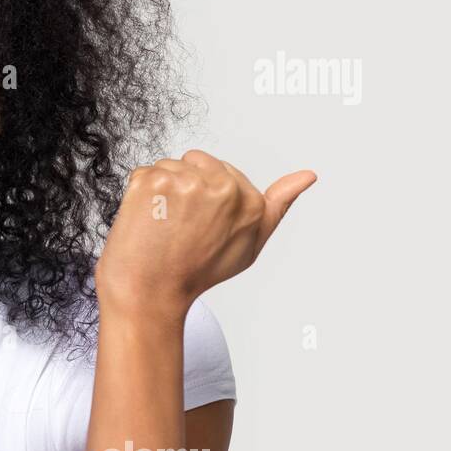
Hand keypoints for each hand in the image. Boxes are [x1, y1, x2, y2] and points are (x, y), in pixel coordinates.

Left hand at [95, 149, 315, 317]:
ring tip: (164, 223)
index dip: (205, 195)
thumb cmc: (198, 270)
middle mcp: (222, 189)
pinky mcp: (155, 182)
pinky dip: (141, 193)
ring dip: (163, 189)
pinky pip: (145, 172)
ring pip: (170, 166)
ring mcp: (186, 182)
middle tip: (181, 224)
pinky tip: (147, 218)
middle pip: (197, 161)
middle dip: (186, 185)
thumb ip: (279, 205)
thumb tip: (308, 175)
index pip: (222, 169)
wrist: (151, 290)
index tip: (199, 222)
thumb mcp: (251, 243)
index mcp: (249, 200)